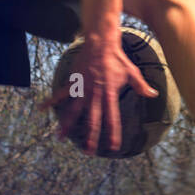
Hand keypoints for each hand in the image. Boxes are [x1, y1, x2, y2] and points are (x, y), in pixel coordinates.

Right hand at [41, 31, 157, 154]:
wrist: (100, 41)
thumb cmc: (117, 57)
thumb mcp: (132, 72)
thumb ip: (141, 86)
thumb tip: (154, 94)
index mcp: (109, 93)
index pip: (112, 117)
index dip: (112, 133)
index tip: (112, 147)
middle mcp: (95, 93)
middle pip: (92, 119)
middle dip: (90, 136)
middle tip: (87, 152)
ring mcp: (82, 88)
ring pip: (73, 110)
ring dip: (67, 124)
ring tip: (60, 138)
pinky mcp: (73, 81)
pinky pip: (60, 93)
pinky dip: (50, 101)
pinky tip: (40, 108)